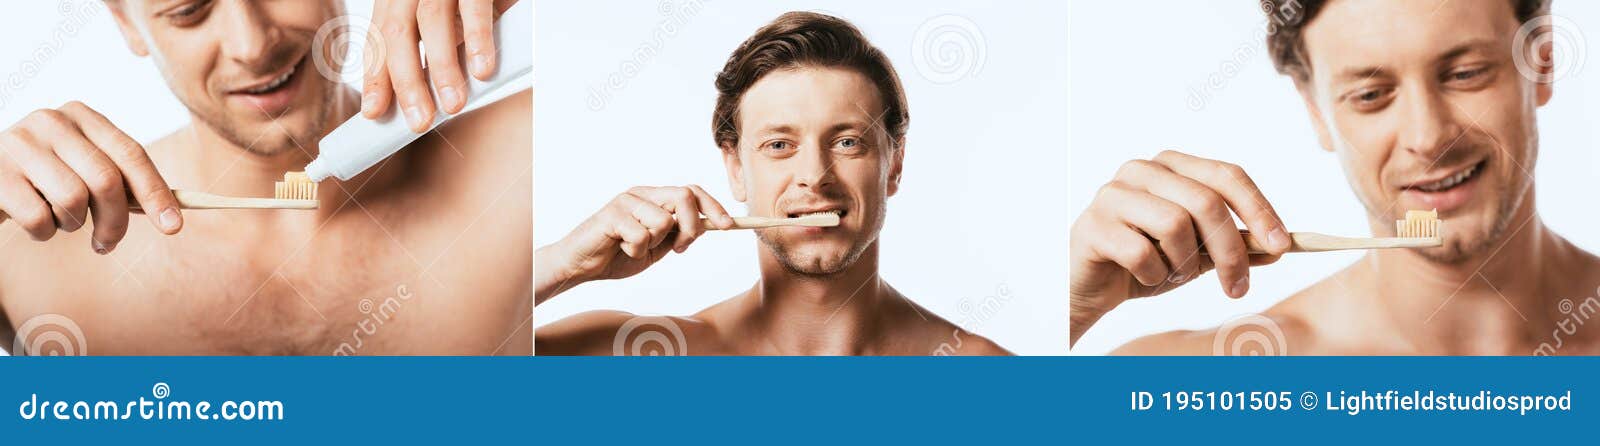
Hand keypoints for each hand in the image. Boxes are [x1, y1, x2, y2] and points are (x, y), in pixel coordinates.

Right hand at [0, 102, 182, 252]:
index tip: (173, 227)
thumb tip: (171, 216)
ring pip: (73, 200)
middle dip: (116, 222)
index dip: (156, 193)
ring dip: (72, 224)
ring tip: (59, 219)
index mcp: (82, 116)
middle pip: (107, 181)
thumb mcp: (81, 167)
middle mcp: (51, 121)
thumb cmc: (43, 178)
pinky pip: (38, 217)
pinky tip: (34, 222)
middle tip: (107, 244)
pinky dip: (43, 232)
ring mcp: (19, 143)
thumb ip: (119, 182)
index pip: (132, 154)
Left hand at [361, 0, 516, 131]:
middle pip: (398, 33)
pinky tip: (482, 68)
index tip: (374, 111)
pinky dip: (478, 39)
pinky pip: (474, 7)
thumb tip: (437, 91)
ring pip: (431, 22)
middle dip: (406, 82)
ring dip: (442, 68)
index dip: (376, 74)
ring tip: (453, 103)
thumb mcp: (448, 12)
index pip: (381, 37)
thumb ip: (444, 42)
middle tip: (419, 120)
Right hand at [535, 185, 735, 303]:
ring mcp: (626, 201)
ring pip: (664, 221)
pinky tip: (621, 249)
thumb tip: (713, 224)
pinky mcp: (611, 214)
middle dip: (692, 227)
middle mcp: (642, 194)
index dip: (714, 207)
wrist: (581, 266)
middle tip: (678, 248)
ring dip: (654, 244)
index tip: (729, 226)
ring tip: (634, 248)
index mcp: (655, 199)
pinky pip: (641, 235)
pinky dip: (635, 250)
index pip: (692, 192)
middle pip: (685, 196)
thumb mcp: (657, 246)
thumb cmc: (618, 255)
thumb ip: (679, 233)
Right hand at [1069, 150, 1289, 343]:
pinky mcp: (1092, 225)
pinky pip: (1141, 253)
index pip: (1227, 175)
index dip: (1259, 209)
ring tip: (1173, 275)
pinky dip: (1153, 275)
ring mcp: (1113, 194)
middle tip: (1238, 287)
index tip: (1282, 246)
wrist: (1088, 286)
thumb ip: (1235, 246)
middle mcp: (1141, 170)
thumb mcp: (1197, 255)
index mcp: (1171, 166)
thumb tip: (1281, 247)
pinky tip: (1142, 278)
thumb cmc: (1144, 263)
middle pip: (1206, 202)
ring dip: (1184, 263)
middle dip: (1231, 250)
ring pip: (1175, 225)